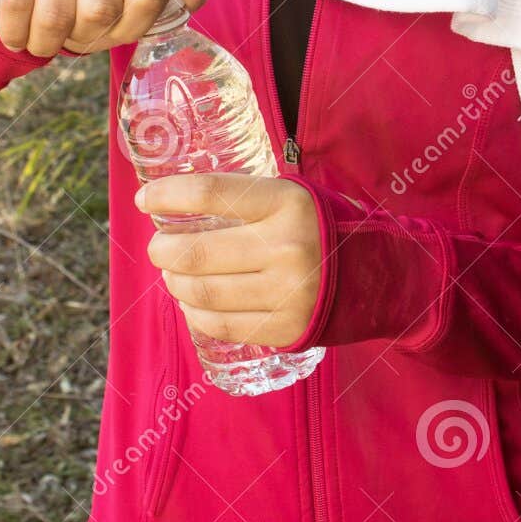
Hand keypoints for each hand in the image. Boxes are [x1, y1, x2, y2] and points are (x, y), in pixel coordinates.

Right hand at [0, 0, 206, 56]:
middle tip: (71, 31)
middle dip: (83, 38)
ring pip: (56, 14)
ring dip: (45, 41)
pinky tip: (16, 32)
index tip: (110, 29)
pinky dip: (14, 33)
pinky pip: (16, 4)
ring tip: (43, 34)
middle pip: (100, 11)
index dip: (125, 31)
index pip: (147, 2)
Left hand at [137, 172, 322, 348]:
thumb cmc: (320, 228)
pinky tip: (191, 303)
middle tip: (158, 248)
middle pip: (196, 252)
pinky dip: (195, 314)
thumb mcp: (294, 196)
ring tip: (173, 275)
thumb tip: (176, 201)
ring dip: (175, 283)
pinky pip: (221, 324)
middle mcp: (286, 246)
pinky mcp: (286, 328)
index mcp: (286, 203)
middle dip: (163, 250)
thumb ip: (246, 198)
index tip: (144, 199)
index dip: (167, 195)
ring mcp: (287, 292)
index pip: (209, 193)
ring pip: (202, 292)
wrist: (375, 275)